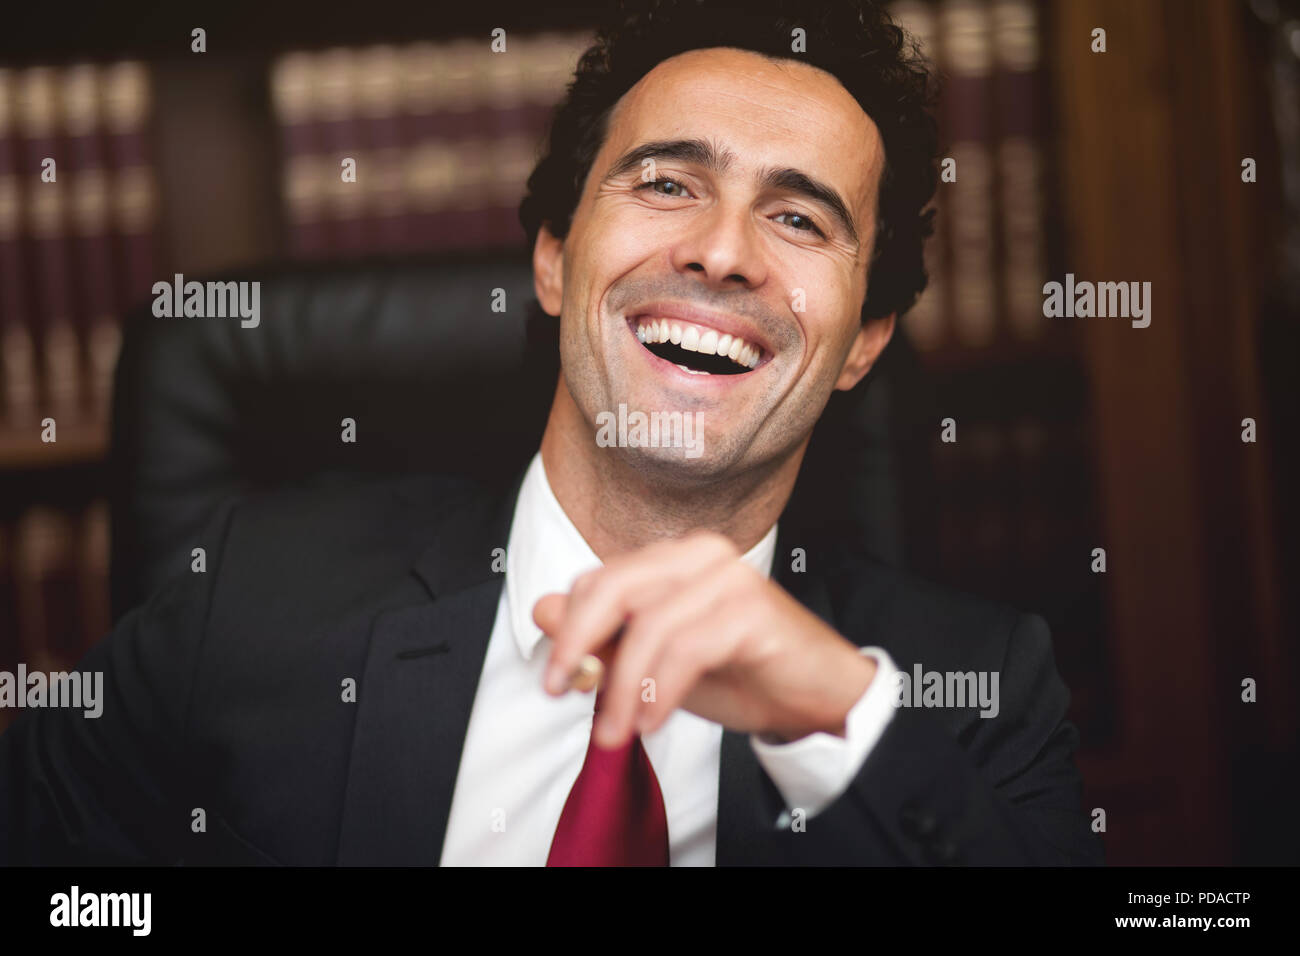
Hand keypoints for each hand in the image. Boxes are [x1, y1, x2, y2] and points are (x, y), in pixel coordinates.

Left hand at [533, 531, 876, 748]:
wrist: (816, 699)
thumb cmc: (739, 676)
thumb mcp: (656, 662)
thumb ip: (605, 636)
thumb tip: (543, 609)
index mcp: (674, 557)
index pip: (598, 580)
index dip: (569, 629)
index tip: (555, 680)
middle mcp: (700, 555)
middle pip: (613, 588)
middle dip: (578, 644)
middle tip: (560, 691)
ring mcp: (730, 577)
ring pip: (648, 626)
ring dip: (622, 687)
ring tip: (615, 731)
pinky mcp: (753, 610)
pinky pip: (687, 649)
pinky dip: (660, 690)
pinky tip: (652, 723)